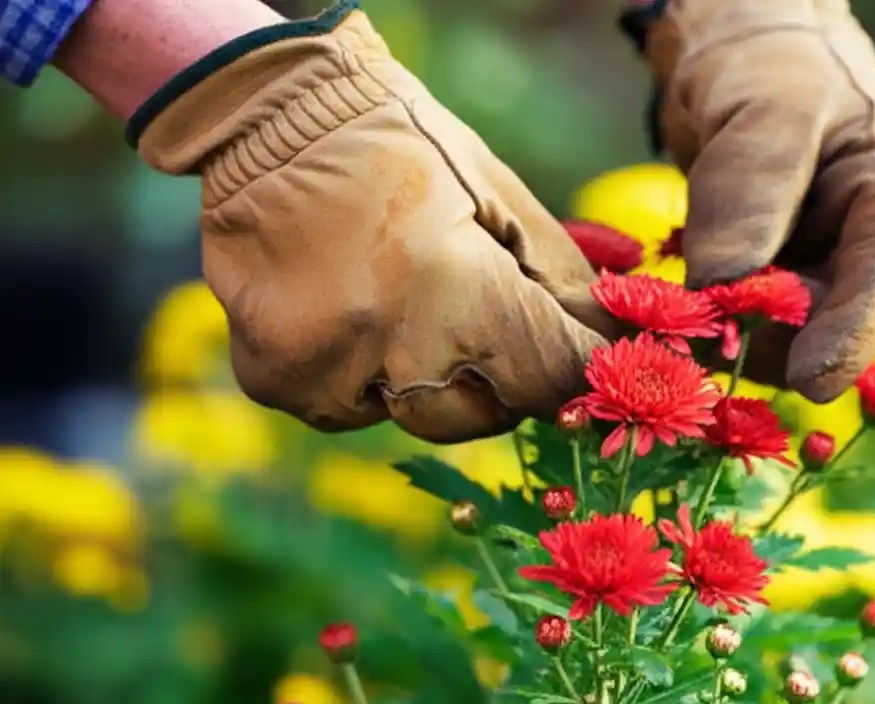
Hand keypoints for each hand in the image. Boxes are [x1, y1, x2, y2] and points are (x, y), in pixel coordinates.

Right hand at [130, 4, 608, 441]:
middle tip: (491, 317)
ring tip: (408, 295)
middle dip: (503, 376)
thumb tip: (607, 345)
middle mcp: (381, 341)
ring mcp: (317, 369)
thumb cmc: (402, 145)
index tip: (583, 355)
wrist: (266, 115)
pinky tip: (352, 306)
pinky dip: (367, 373)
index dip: (575, 368)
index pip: (545, 372)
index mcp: (449, 284)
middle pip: (482, 415)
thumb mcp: (498, 194)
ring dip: (432, 376)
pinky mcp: (273, 382)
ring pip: (415, 416)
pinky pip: (351, 406)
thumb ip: (557, 281)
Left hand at [627, 0, 874, 400]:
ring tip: (696, 296)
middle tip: (705, 332)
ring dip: (750, 336)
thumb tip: (723, 290)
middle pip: (854, 325)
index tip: (808, 382)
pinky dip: (734, 329)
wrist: (746, 65)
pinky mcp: (809, 294)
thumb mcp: (764, 110)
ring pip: (809, 341)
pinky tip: (700, 302)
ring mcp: (851, 272)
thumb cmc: (768, 68)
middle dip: (783, 339)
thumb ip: (750, 193)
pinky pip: (776, 336)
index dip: (852, 336)